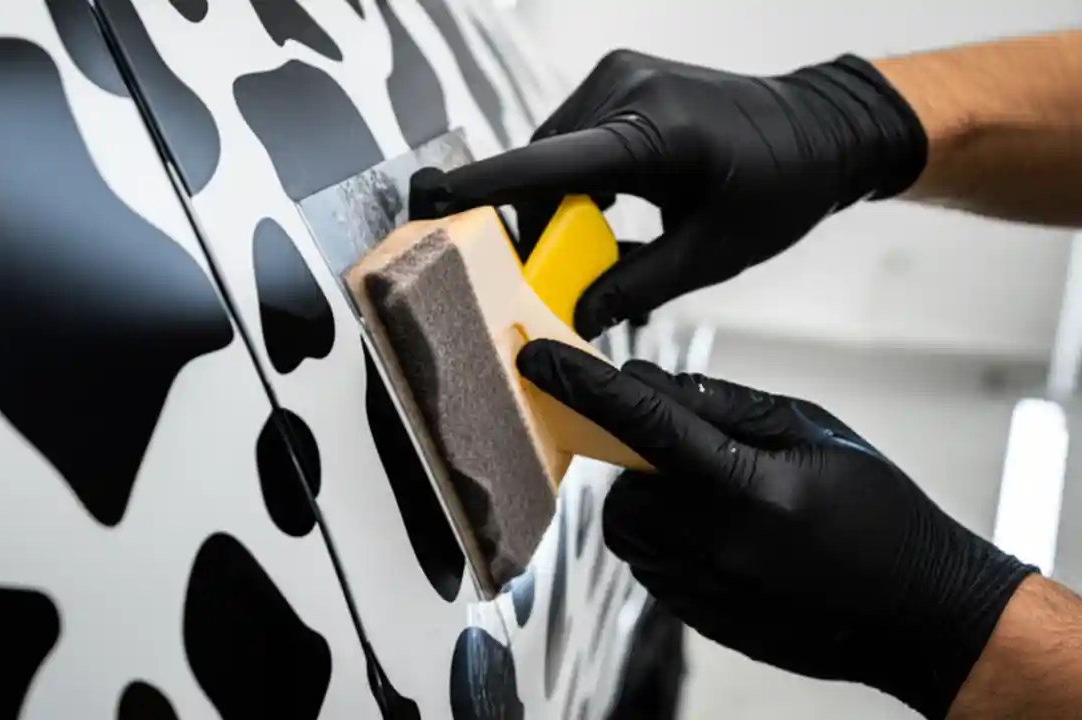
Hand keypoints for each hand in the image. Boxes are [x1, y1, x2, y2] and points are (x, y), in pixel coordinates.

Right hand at [412, 50, 926, 337]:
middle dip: (536, 223)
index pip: (550, 164)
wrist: (820, 127)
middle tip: (547, 278)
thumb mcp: (713, 252)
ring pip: (552, 152)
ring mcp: (620, 75)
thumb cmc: (779, 186)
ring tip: (587, 245)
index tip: (432, 203)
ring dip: (555, 201)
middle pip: (543, 165)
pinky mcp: (620, 79)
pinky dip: (573, 178)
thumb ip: (638, 287)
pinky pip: (571, 137)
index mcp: (654, 131)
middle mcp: (625, 88)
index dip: (487, 188)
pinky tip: (602, 211)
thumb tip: (578, 320)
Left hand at [516, 339, 1032, 718]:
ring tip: (710, 497)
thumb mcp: (816, 433)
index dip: (584, 385)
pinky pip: (649, 568)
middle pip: (622, 488)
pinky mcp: (701, 619)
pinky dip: (664, 540)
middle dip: (634, 462)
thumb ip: (728, 407)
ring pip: (627, 533)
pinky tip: (722, 536)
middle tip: (685, 455)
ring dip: (646, 502)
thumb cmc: (880, 515)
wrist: (918, 615)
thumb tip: (651, 383)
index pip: (644, 425)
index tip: (537, 359)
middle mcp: (718, 548)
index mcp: (751, 490)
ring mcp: (707, 592)